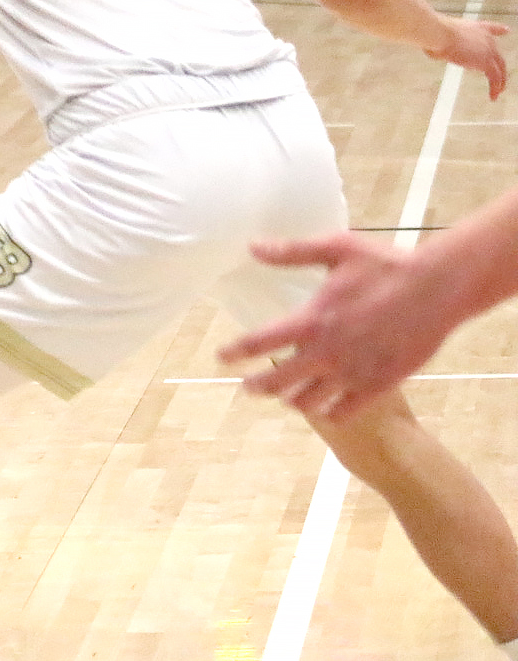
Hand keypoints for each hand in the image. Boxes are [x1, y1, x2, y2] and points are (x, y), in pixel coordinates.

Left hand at [219, 233, 454, 419]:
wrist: (439, 288)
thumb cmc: (386, 265)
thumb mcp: (335, 248)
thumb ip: (291, 252)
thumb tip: (253, 247)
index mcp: (312, 320)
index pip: (259, 342)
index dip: (236, 352)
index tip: (221, 357)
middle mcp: (327, 352)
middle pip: (278, 382)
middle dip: (257, 386)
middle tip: (249, 386)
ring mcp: (352, 373)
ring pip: (308, 402)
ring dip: (292, 400)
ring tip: (287, 397)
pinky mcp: (379, 385)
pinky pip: (343, 412)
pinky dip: (328, 413)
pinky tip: (324, 408)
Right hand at [426, 17, 508, 98]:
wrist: (439, 34)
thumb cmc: (435, 34)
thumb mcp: (440, 36)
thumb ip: (442, 44)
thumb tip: (434, 51)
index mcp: (475, 28)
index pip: (492, 28)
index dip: (500, 30)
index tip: (506, 30)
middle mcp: (486, 38)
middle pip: (498, 55)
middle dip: (500, 67)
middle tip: (500, 78)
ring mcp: (488, 50)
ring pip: (499, 68)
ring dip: (500, 82)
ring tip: (498, 91)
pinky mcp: (486, 62)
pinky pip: (495, 78)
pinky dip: (495, 88)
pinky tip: (493, 96)